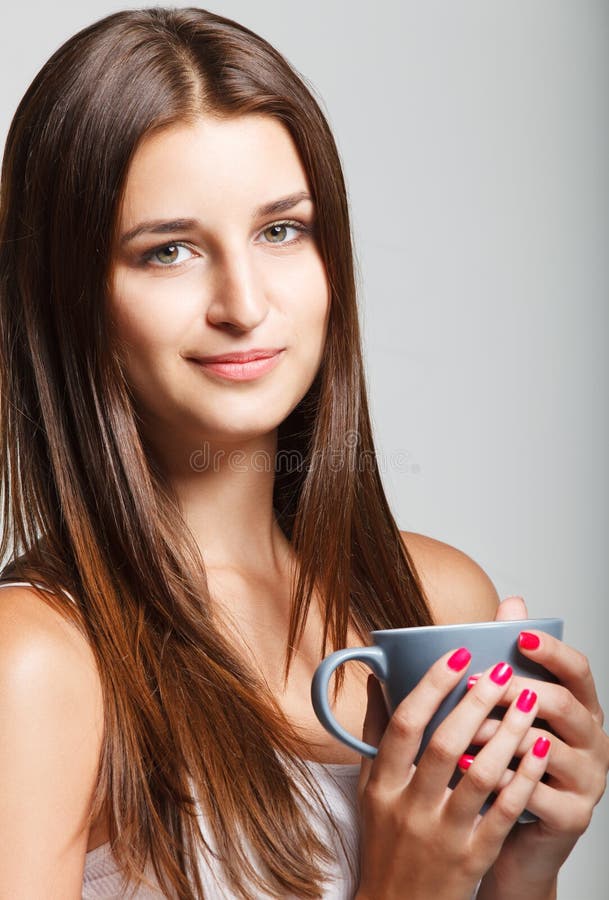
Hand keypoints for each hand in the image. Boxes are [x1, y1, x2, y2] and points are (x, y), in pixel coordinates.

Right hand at [355, 648, 550, 899]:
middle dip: (478, 702)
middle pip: (445, 744)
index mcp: (382, 784)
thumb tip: (376, 678)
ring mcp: (443, 835)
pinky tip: (539, 750)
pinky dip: (523, 778)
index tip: (459, 653)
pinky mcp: (472, 858)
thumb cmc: (385, 842)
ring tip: (530, 701)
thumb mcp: (368, 787)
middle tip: (504, 670)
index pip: (404, 724)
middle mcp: (410, 807)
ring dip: (508, 733)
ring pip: (480, 775)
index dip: (432, 685)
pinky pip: (504, 813)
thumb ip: (374, 732)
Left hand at [473, 597, 608, 897]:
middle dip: (513, 690)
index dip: (552, 650)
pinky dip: (499, 778)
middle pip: (562, 703)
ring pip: (545, 747)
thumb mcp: (513, 711)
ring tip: (461, 729)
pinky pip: (535, 793)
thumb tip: (512, 602)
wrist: (512, 837)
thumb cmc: (509, 763)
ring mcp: (588, 780)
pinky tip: (467, 769)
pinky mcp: (573, 817)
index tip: (519, 636)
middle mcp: (592, 740)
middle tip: (473, 684)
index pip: (578, 670)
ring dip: (498, 734)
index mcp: (580, 709)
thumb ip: (513, 658)